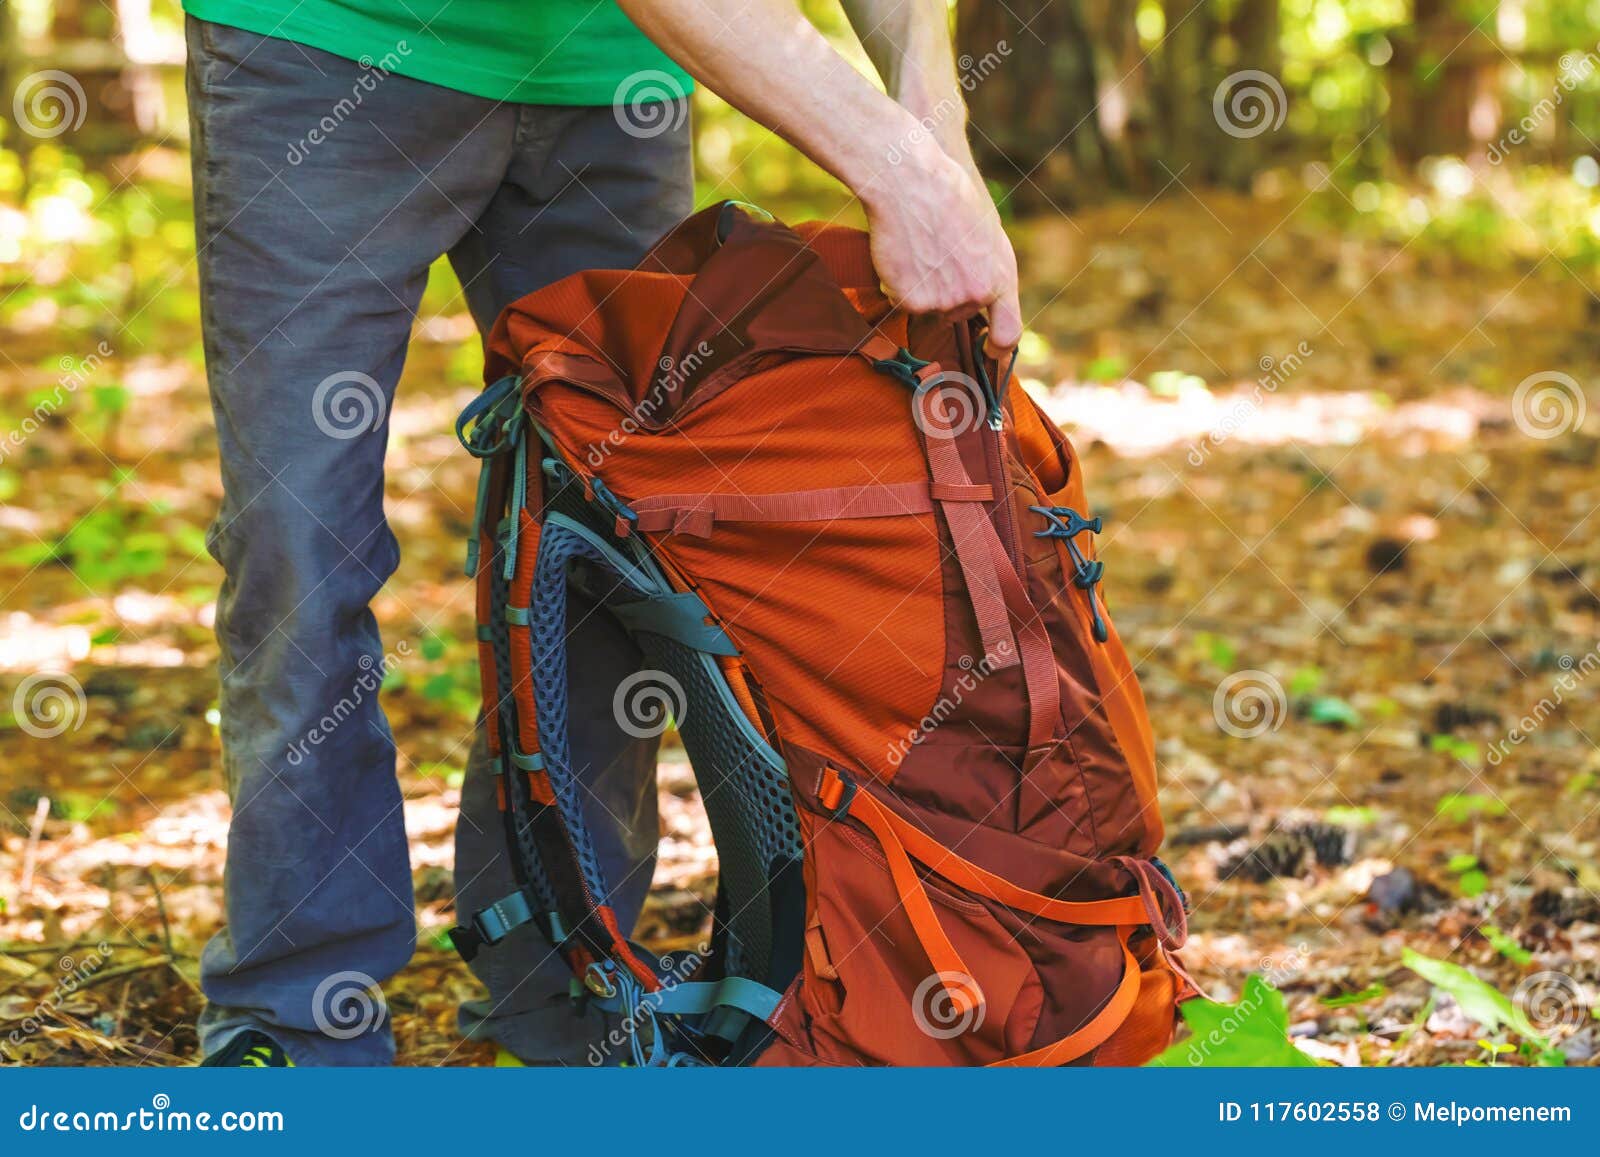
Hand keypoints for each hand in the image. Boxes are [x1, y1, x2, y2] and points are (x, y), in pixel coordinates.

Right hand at [859, 137, 1020, 356]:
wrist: (912, 183)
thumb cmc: (949, 198)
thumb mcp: (986, 234)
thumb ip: (988, 270)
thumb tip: (983, 296)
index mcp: (999, 278)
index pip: (1008, 332)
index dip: (999, 349)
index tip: (990, 353)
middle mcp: (974, 296)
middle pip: (957, 315)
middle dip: (948, 294)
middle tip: (936, 256)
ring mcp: (942, 302)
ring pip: (929, 309)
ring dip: (921, 289)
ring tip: (920, 249)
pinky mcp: (912, 302)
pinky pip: (903, 303)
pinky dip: (898, 285)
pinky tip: (902, 254)